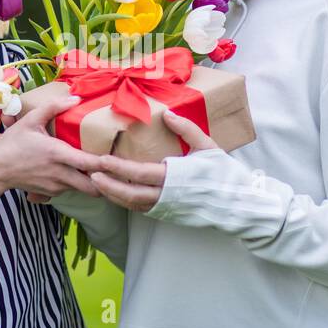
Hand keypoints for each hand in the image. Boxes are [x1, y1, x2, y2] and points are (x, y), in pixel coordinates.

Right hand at [0, 93, 103, 198]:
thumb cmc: (13, 144)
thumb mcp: (30, 120)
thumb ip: (53, 107)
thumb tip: (76, 97)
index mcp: (58, 154)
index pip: (90, 164)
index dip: (107, 164)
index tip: (118, 159)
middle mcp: (60, 174)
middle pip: (93, 187)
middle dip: (106, 181)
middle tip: (113, 170)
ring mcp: (56, 186)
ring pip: (83, 190)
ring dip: (92, 182)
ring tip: (98, 171)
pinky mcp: (50, 193)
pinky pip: (70, 190)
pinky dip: (75, 184)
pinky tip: (74, 172)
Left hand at [88, 110, 217, 211]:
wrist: (237, 204)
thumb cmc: (223, 173)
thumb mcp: (207, 146)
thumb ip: (186, 129)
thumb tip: (166, 113)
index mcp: (174, 177)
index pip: (139, 174)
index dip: (118, 168)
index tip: (101, 160)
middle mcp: (167, 196)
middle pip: (129, 194)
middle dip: (107, 185)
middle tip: (90, 174)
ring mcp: (166, 207)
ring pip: (132, 204)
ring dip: (113, 195)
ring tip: (98, 183)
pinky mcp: (167, 213)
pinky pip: (141, 208)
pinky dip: (125, 201)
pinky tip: (117, 192)